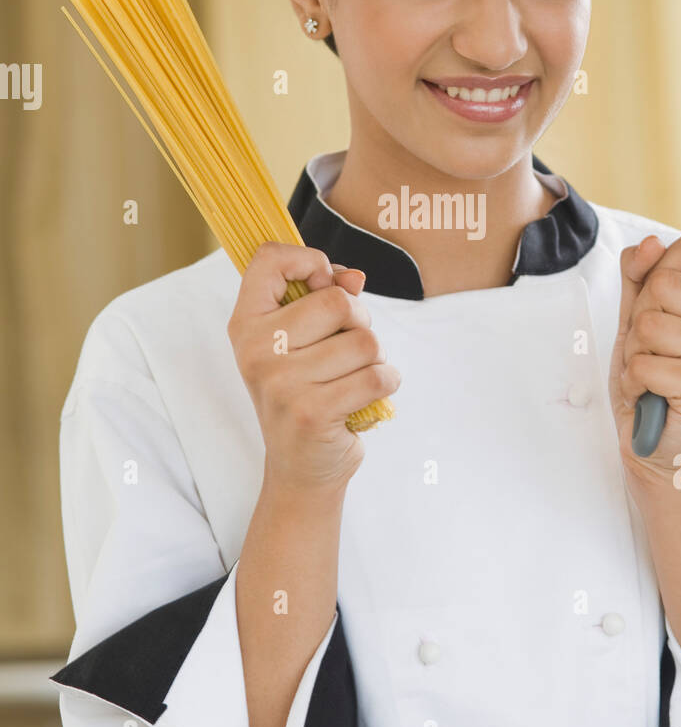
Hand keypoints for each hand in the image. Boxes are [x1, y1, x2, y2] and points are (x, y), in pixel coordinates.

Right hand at [228, 243, 400, 498]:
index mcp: (246, 323)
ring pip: (365, 340)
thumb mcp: (304, 340)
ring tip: (355, 376)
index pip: (269, 259)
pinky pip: (377, 376)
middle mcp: (255, 350)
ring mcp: (281, 383)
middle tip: (348, 349)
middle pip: (337, 301)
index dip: (309, 261)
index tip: (322, 285)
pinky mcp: (312, 412)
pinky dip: (386, 382)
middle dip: (360, 321)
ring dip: (375, 358)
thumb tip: (353, 277)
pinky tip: (368, 394)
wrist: (300, 467)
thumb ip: (325, 296)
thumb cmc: (305, 391)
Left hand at [608, 230, 680, 497]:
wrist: (652, 444)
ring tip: (653, 374)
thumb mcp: (637, 316)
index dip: (658, 274)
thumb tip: (649, 243)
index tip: (660, 310)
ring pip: (650, 323)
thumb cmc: (649, 379)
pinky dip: (635, 382)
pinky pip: (644, 363)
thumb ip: (640, 275)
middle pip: (663, 282)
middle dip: (640, 320)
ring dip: (635, 354)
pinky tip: (652, 395)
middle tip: (653, 352)